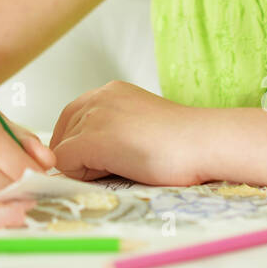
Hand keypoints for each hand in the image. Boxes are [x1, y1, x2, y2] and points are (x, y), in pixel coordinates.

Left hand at [49, 80, 205, 184]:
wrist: (203, 142)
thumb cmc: (182, 143)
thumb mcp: (139, 124)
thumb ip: (112, 130)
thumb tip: (88, 156)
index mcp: (110, 91)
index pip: (72, 120)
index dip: (83, 145)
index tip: (110, 158)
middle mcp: (98, 97)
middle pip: (63, 135)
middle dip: (81, 156)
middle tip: (121, 163)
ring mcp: (93, 116)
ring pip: (64, 151)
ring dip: (86, 166)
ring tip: (125, 164)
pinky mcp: (92, 139)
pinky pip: (65, 164)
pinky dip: (84, 176)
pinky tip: (119, 169)